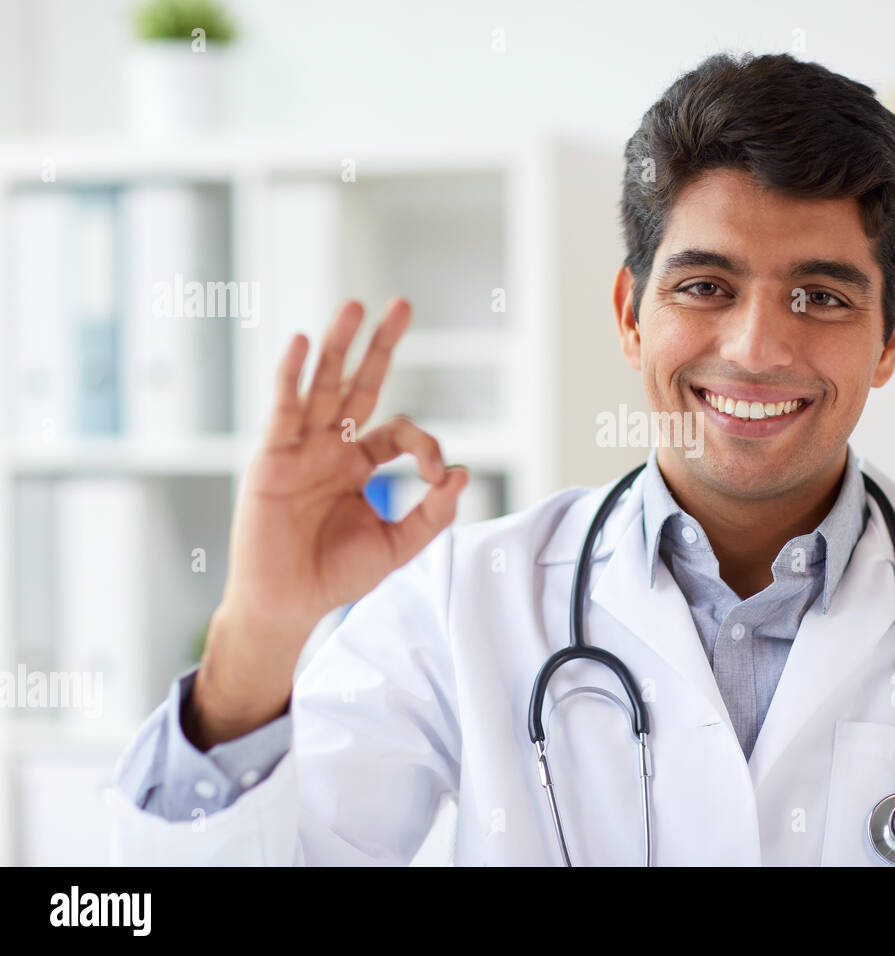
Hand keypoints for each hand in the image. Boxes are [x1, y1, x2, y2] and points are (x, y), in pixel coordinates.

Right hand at [189, 299, 467, 745]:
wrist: (288, 604)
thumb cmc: (336, 575)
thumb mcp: (398, 545)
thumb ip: (432, 513)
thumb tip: (461, 472)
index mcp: (359, 465)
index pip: (400, 432)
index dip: (427, 445)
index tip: (438, 475)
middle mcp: (330, 448)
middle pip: (359, 384)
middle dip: (379, 346)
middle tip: (401, 305)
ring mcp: (300, 449)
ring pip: (322, 386)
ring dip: (337, 345)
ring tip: (355, 306)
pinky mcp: (272, 458)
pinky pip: (284, 409)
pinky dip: (291, 376)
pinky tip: (301, 344)